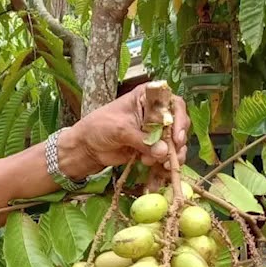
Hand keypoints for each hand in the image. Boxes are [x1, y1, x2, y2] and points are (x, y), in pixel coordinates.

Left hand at [61, 83, 190, 176]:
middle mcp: (155, 112)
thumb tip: (164, 152)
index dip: (178, 118)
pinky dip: (166, 162)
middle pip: (178, 124)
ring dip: (173, 154)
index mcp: (147, 97)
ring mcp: (154, 130)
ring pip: (174, 141)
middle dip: (177, 140)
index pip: (173, 103)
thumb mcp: (121, 129)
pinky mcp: (152, 147)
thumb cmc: (99, 127)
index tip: (176, 136)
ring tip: (165, 164)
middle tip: (172, 154)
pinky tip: (161, 169)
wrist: (87, 147)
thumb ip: (142, 140)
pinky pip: (166, 154)